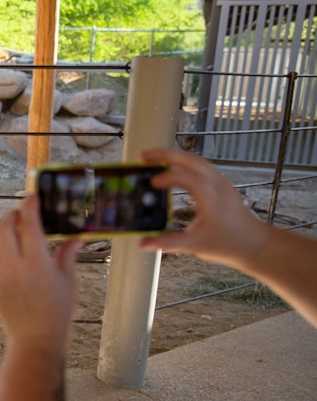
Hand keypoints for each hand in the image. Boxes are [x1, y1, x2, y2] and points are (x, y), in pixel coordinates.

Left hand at [0, 195, 80, 353]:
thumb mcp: (68, 280)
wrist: (35, 338)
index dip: (30, 205)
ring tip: (7, 227)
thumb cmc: (57, 310)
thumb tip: (77, 236)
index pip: (29, 223)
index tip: (33, 197)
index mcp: (36, 263)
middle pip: (3, 226)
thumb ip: (68, 253)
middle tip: (22, 214)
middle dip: (12, 214)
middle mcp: (12, 266)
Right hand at [139, 148, 268, 268]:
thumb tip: (144, 243)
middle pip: (191, 160)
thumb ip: (168, 242)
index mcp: (212, 198)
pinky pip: (201, 166)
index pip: (188, 178)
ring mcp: (221, 182)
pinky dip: (183, 162)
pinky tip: (172, 168)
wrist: (255, 243)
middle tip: (144, 156)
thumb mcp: (196, 245)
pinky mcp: (221, 184)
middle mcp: (218, 185)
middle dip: (165, 155)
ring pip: (196, 159)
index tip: (151, 183)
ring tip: (154, 158)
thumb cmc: (230, 244)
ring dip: (174, 156)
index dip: (168, 177)